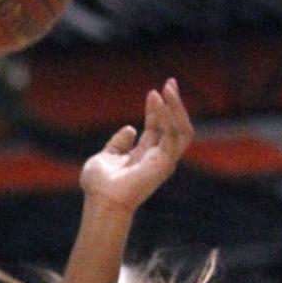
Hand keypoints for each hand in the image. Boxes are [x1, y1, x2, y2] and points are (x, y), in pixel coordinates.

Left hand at [80, 79, 192, 211]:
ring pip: (182, 129)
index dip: (156, 110)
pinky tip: (160, 102)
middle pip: (173, 126)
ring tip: (168, 88)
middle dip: (174, 104)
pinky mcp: (166, 162)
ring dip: (177, 107)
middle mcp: (157, 158)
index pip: (157, 129)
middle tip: (170, 82)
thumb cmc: (99, 185)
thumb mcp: (105, 156)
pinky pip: (175, 134)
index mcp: (144, 157)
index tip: (153, 92)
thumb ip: (118, 143)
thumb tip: (130, 128)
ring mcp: (164, 161)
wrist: (101, 200)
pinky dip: (170, 116)